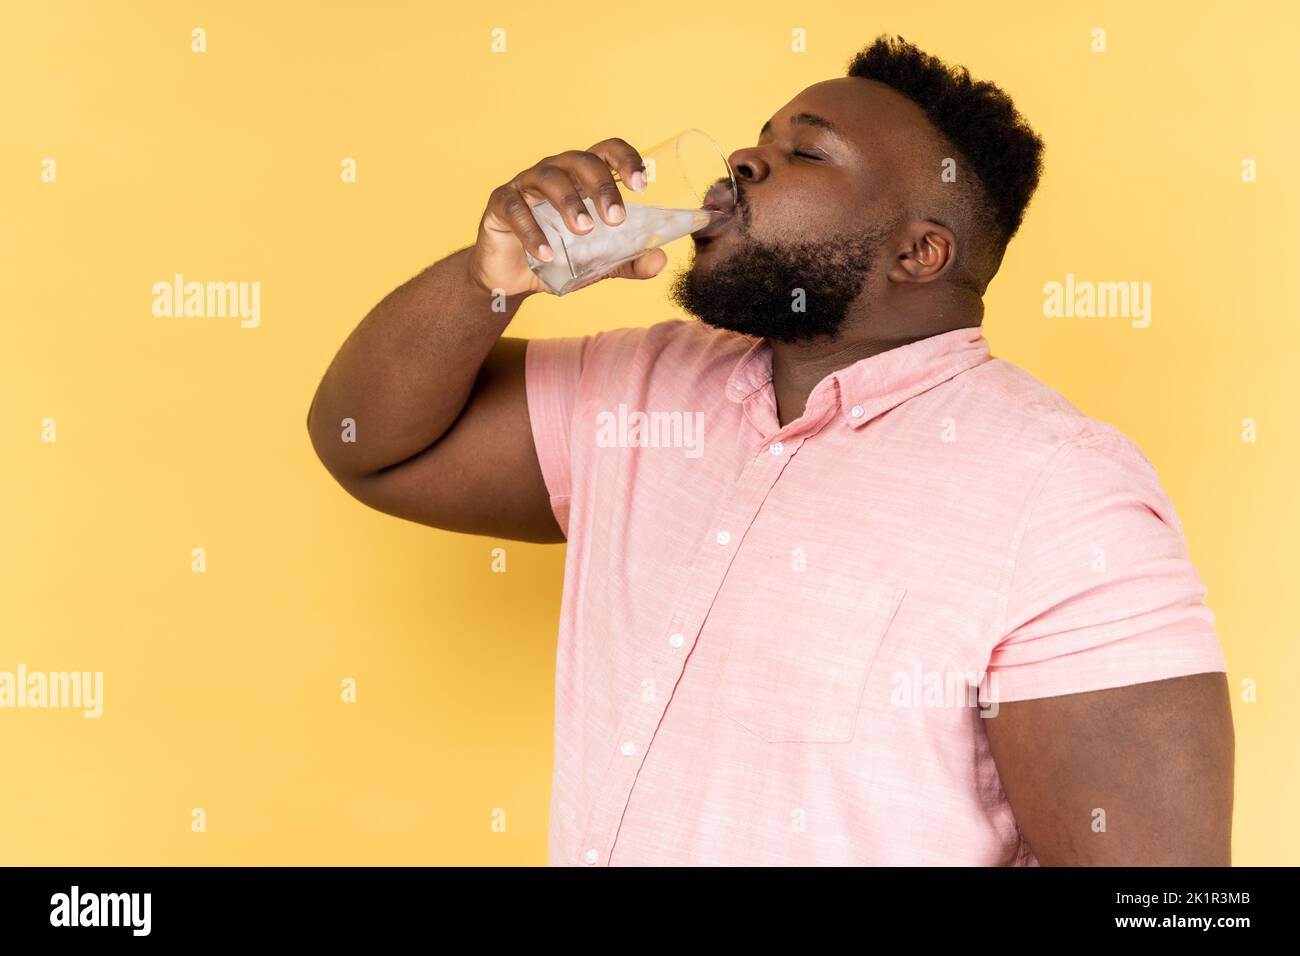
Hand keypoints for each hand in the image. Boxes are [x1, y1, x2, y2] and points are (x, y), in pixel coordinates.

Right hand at [467, 137, 668, 296]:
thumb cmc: (557, 258)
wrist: (511, 279)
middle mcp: (555, 172)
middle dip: (602, 186)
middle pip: (580, 161)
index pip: (606, 151)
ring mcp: (525, 185)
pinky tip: (547, 254)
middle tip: (616, 219)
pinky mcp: (500, 204)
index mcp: (581, 177)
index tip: (642, 185)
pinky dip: (532, 231)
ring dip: (570, 201)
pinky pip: (516, 209)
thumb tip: (659, 260)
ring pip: (549, 177)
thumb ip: (627, 260)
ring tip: (584, 230)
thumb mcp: (597, 263)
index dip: (626, 160)